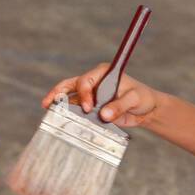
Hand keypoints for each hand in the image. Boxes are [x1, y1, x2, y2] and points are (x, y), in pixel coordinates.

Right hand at [43, 64, 160, 128]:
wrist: (147, 110)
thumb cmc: (142, 98)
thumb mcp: (134, 99)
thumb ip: (119, 105)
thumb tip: (103, 115)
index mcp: (103, 73)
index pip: (86, 81)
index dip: (84, 94)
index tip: (88, 107)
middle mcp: (94, 82)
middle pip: (70, 85)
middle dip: (58, 93)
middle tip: (48, 104)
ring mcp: (91, 95)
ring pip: (70, 98)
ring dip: (60, 105)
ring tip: (49, 113)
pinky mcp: (91, 108)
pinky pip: (76, 111)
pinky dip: (69, 115)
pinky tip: (60, 121)